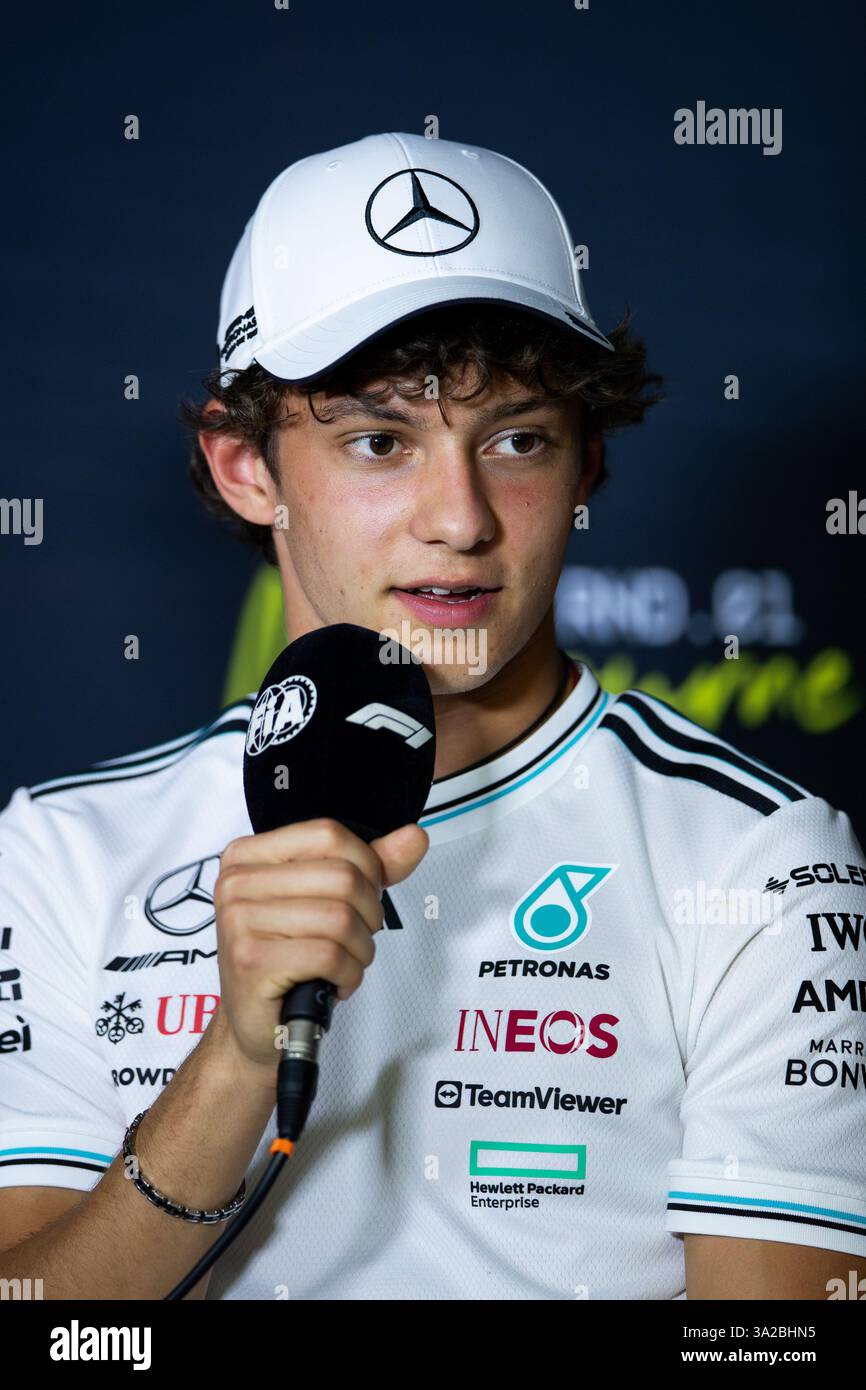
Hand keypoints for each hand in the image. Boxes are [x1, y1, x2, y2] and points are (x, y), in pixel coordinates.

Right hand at [212, 818, 428, 1070]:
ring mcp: (240, 921)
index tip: (362, 896)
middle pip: (341, 877)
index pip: (329, 834)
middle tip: (354, 939)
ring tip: (344, 963)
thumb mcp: (325, 900)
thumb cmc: (289, 957)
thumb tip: (413, 838)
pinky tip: (333, 982)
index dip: (365, 867)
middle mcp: (237, 882)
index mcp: (250, 855)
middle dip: (368, 915)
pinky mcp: (251, 961)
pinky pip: (329, 955)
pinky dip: (347, 974)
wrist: (256, 1022)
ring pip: (340, 918)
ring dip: (360, 950)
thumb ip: (370, 867)